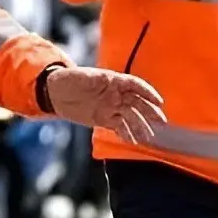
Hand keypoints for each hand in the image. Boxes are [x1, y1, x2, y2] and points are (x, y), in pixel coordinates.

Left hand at [44, 67, 166, 144]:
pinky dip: (126, 133)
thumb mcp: (83, 77)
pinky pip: (119, 126)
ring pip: (130, 117)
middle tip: (161, 122)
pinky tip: (133, 141)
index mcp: (114, 80)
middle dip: (150, 112)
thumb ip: (96, 81)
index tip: (158, 101)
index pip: (135, 85)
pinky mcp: (104, 119)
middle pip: (137, 103)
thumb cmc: (70, 79)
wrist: (56, 92)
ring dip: (140, 126)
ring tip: (149, 136)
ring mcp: (111, 107)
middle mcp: (116, 94)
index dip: (148, 92)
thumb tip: (108, 82)